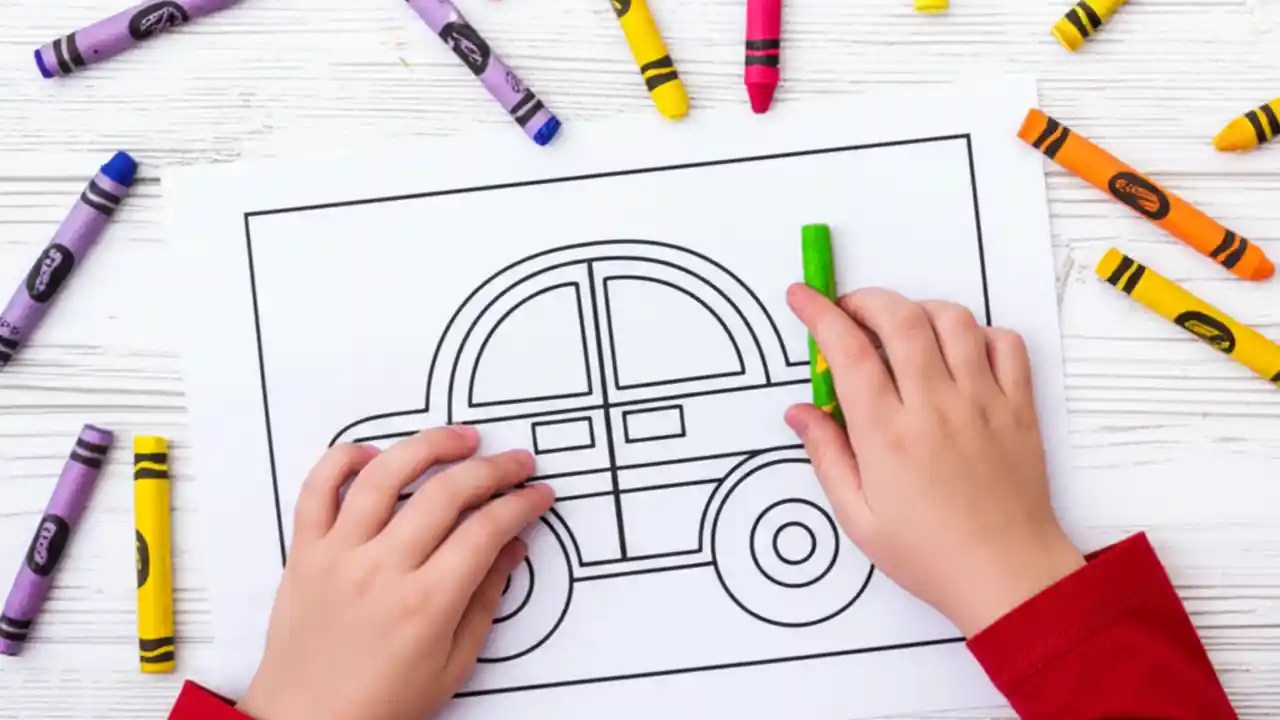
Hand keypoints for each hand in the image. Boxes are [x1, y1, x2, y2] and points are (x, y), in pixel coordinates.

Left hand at [237, 426, 554, 719]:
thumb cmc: (378, 705)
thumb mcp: (451, 665)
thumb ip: (484, 601)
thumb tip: (512, 550)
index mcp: (424, 605)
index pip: (486, 531)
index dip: (521, 505)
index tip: (536, 495)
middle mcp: (381, 571)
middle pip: (446, 493)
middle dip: (493, 469)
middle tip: (514, 462)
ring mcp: (339, 556)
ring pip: (385, 475)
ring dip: (429, 445)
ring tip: (460, 438)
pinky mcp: (305, 552)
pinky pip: (317, 489)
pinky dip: (343, 460)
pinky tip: (374, 453)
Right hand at [785, 285, 1083, 636]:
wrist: (1008, 578)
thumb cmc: (932, 555)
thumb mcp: (858, 517)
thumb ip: (827, 456)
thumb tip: (800, 413)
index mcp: (888, 436)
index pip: (848, 351)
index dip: (819, 314)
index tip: (802, 298)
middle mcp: (936, 408)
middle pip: (900, 317)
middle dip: (865, 300)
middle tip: (849, 312)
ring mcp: (982, 403)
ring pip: (953, 319)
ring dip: (919, 310)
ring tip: (902, 330)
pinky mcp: (1017, 408)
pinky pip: (1006, 343)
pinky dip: (979, 332)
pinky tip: (959, 353)